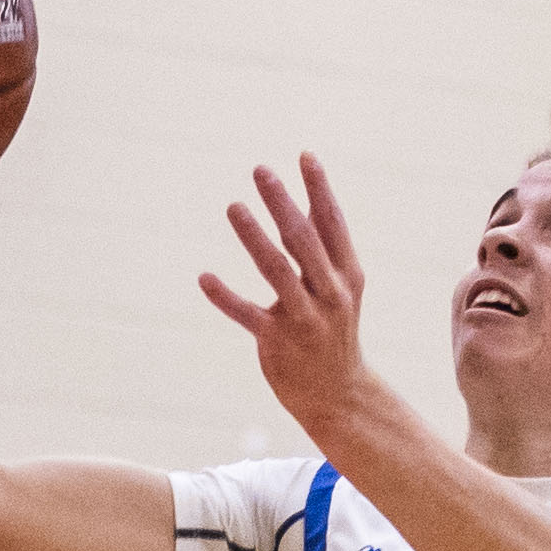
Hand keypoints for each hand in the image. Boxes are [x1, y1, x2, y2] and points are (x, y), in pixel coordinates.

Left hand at [200, 154, 371, 426]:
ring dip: (254, 236)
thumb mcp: (338, 287)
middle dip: (283, 204)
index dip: (320, 190)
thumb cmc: (333, 330)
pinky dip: (225, 296)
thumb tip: (306, 198)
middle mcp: (330, 294)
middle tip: (261, 170)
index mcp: (346, 276)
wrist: (338, 393)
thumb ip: (322, 247)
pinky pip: (248, 315)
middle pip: (304, 241)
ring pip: (277, 271)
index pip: (333, 225)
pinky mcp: (278, 342)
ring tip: (233, 206)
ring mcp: (304, 319)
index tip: (304, 156)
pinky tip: (204, 278)